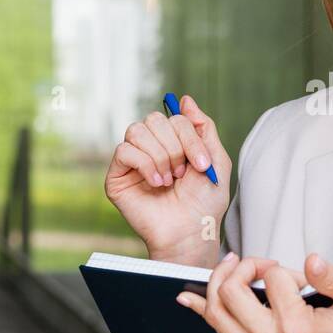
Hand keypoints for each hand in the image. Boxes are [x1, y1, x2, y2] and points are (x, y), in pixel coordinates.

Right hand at [104, 95, 231, 263]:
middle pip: (154, 119)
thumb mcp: (215, 160)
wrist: (190, 233)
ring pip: (137, 131)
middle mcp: (152, 147)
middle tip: (183, 173)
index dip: (190, 137)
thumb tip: (185, 99)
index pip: (176, 118)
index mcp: (174, 142)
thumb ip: (203, 127)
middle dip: (175, 146)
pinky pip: (124, 150)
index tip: (202, 165)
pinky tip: (156, 182)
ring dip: (160, 156)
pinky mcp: (117, 176)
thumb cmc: (203, 203)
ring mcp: (133, 161)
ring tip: (169, 180)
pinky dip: (144, 164)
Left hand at [175, 252, 332, 332]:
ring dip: (217, 285)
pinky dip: (207, 312)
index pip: (271, 278)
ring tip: (227, 267)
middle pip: (228, 294)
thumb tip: (312, 261)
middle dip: (239, 267)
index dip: (284, 269)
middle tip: (254, 262)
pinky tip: (191, 298)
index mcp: (298, 329)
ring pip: (217, 316)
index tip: (299, 276)